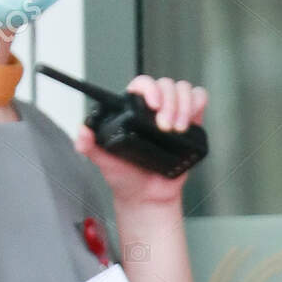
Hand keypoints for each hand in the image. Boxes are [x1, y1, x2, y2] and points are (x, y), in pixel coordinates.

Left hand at [76, 75, 208, 206]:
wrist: (148, 196)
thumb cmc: (126, 178)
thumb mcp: (104, 162)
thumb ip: (89, 147)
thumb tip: (82, 131)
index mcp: (132, 111)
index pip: (143, 85)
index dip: (151, 89)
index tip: (153, 105)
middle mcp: (153, 109)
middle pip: (167, 85)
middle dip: (170, 104)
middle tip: (165, 127)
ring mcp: (173, 114)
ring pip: (184, 90)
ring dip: (184, 106)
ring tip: (178, 129)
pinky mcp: (191, 124)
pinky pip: (199, 101)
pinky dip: (198, 105)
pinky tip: (190, 122)